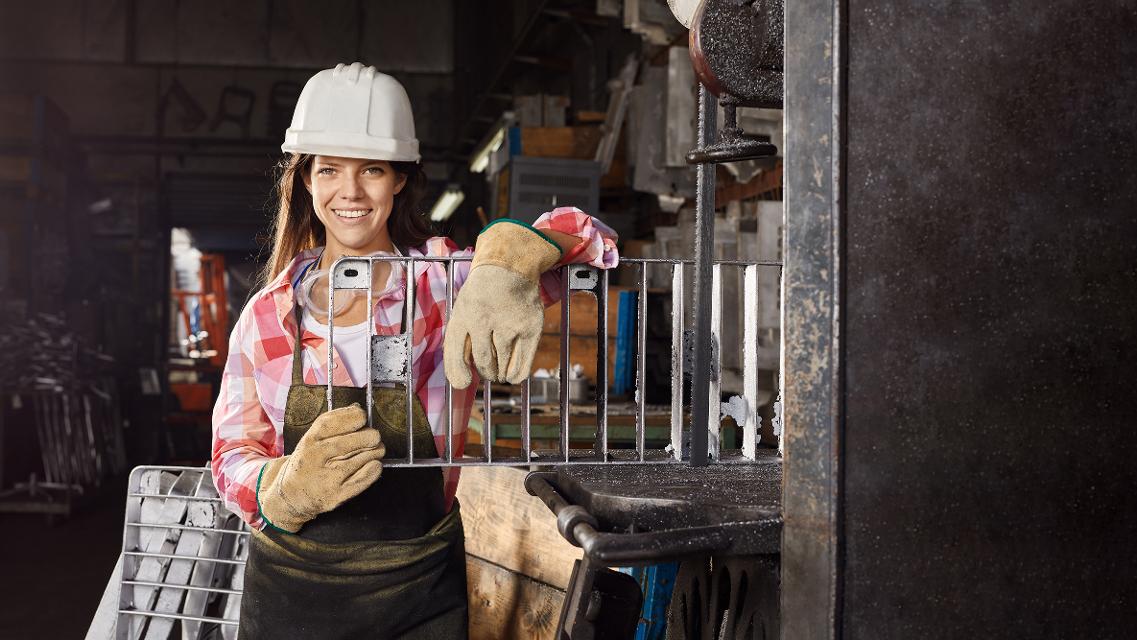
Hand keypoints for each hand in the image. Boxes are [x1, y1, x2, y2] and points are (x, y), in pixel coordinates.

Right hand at [257, 404, 384, 531]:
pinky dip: (375, 468)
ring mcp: (327, 478)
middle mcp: (317, 458)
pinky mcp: (338, 495)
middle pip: (353, 440)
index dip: (353, 417)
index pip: (333, 422)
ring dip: (376, 451)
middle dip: (370, 436)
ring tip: (374, 450)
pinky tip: (373, 464)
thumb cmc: (306, 465)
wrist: (291, 497)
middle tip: (373, 437)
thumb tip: (357, 408)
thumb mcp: (310, 441)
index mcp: (309, 441)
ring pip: (365, 457)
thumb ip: (332, 424)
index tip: (362, 417)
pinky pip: (366, 477)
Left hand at [444, 220, 561, 387]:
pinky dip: (516, 374)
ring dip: (500, 373)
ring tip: (499, 371)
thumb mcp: (462, 311)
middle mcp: (485, 319)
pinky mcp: (530, 327)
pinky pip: (523, 362)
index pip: (456, 351)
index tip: (463, 384)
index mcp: (463, 314)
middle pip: (484, 361)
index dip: (458, 372)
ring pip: (503, 364)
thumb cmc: (482, 295)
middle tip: (488, 372)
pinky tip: (512, 376)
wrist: (510, 266)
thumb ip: (459, 342)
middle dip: (485, 372)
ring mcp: (510, 323)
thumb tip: (461, 381)